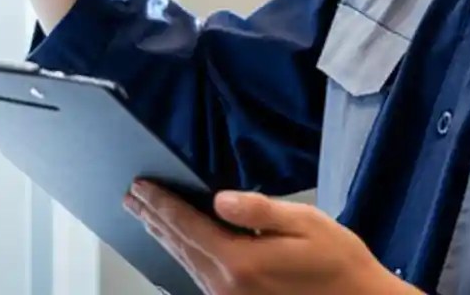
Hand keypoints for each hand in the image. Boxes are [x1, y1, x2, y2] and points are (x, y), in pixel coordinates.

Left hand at [124, 181, 418, 294]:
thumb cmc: (339, 263)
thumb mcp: (306, 224)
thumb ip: (259, 210)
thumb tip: (219, 199)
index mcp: (241, 262)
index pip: (187, 225)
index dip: (161, 203)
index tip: (140, 185)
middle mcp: (227, 286)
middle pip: (179, 246)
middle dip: (153, 217)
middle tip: (131, 196)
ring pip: (185, 264)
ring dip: (164, 237)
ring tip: (146, 216)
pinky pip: (198, 277)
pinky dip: (182, 256)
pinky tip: (178, 246)